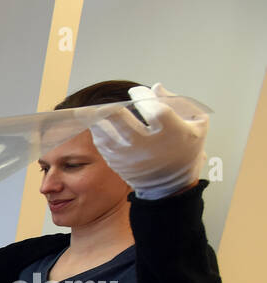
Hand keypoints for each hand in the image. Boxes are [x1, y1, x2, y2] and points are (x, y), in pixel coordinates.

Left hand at [89, 83, 207, 199]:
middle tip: (109, 103)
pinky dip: (99, 133)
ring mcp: (130, 156)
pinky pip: (103, 145)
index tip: (136, 91)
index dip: (142, 97)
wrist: (172, 183)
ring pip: (106, 134)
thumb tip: (155, 87)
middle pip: (121, 121)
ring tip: (97, 111)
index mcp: (172, 133)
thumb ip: (178, 101)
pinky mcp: (119, 164)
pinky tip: (100, 125)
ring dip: (99, 120)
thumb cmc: (186, 146)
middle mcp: (148, 145)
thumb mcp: (197, 121)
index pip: (153, 109)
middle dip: (112, 108)